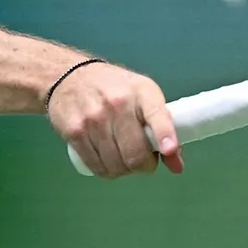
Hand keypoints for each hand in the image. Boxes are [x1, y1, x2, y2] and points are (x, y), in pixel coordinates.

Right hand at [46, 62, 180, 177]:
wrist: (70, 77)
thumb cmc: (114, 88)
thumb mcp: (143, 96)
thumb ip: (163, 128)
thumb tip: (177, 166)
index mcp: (142, 92)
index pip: (156, 114)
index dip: (165, 135)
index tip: (170, 150)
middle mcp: (117, 104)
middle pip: (135, 153)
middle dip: (143, 165)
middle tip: (142, 160)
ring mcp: (93, 118)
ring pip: (116, 165)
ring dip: (124, 170)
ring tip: (123, 157)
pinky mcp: (75, 132)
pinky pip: (97, 167)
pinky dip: (106, 171)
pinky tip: (107, 161)